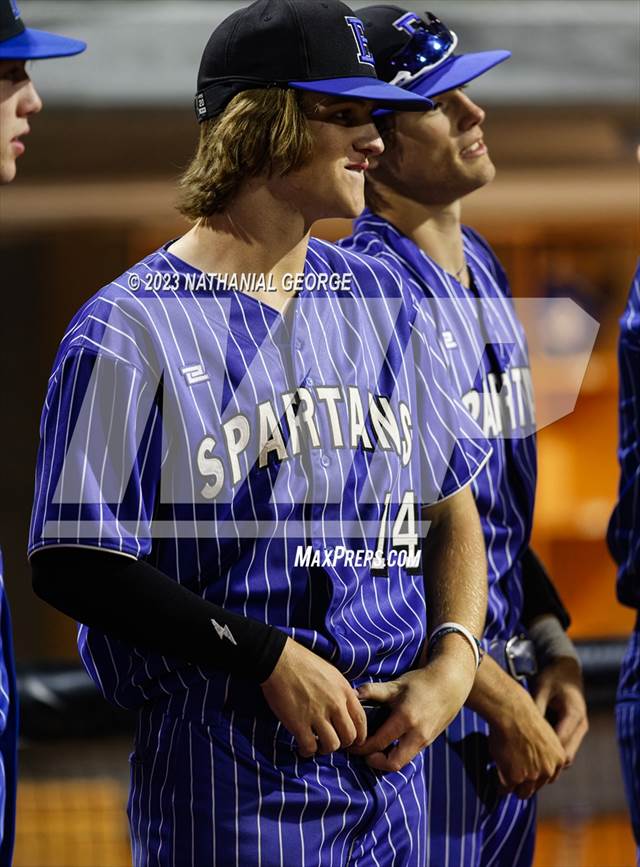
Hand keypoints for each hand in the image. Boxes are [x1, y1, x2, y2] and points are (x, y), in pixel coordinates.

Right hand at [261, 637, 366, 757]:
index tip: (354, 741)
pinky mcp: (298, 723)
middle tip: (332, 740)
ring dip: (324, 748)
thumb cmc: (303, 662)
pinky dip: (307, 751)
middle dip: (342, 743)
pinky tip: (303, 745)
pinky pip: (310, 747)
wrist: (278, 660)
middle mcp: (334, 704)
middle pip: (349, 736)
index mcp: (344, 690)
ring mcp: (317, 714)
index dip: (359, 735)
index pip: (361, 720)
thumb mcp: (331, 672)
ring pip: (332, 745)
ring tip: (317, 743)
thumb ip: (341, 691)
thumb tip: (347, 706)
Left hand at [350, 649, 474, 772]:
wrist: (450, 684)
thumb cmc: (420, 682)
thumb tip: (352, 694)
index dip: (361, 747)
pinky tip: (385, 745)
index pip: (378, 743)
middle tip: (360, 751)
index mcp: (405, 718)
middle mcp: (416, 734)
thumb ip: (373, 690)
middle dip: (373, 761)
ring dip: (384, 760)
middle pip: (392, 763)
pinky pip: (409, 756)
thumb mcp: (396, 685)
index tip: (350, 744)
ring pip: (401, 762)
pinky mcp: (428, 742)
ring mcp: (424, 740)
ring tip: (371, 750)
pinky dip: (395, 755)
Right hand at [466, 654, 567, 798]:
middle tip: (513, 779)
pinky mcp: (514, 777)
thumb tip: (533, 760)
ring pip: (522, 792)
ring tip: (503, 781)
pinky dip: (499, 787)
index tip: (525, 772)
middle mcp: (548, 770)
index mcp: (559, 759)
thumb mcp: (543, 735)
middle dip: (525, 784)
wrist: (511, 711)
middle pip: (536, 787)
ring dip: (513, 787)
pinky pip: (505, 789)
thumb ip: (544, 752)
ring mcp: (532, 776)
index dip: (535, 775)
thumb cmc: (522, 716)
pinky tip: (494, 779)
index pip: (548, 777)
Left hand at [532, 656, 587, 765]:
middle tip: (526, 769)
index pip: (562, 746)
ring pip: (567, 756)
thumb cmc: (553, 675)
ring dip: (551, 761)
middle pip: (567, 757)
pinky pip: (565, 747)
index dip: (545, 757)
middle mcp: (581, 726)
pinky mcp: (575, 729)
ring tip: (529, 763)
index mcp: (574, 716)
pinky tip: (535, 751)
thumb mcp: (542, 688)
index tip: (526, 762)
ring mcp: (580, 729)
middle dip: (548, 764)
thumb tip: (523, 730)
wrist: (566, 667)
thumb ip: (536, 708)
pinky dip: (552, 753)